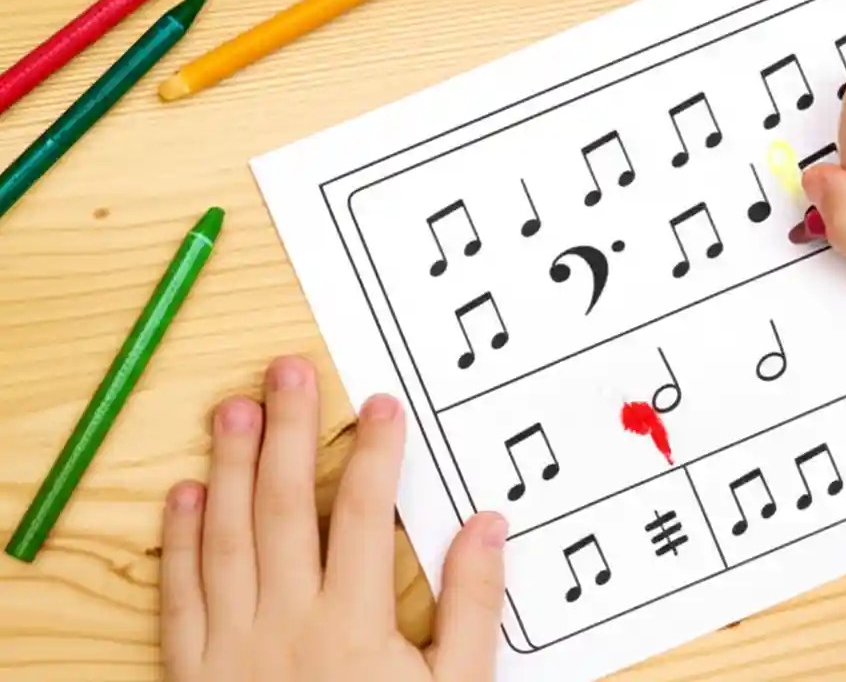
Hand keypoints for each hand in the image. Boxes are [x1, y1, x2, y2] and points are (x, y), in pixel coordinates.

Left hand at [160, 356, 507, 681]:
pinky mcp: (195, 672)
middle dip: (286, 433)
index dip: (372, 454)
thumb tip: (488, 527)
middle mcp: (285, 624)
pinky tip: (183, 495)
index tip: (379, 405)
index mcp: (353, 626)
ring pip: (225, 537)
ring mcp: (232, 646)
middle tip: (285, 372)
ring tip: (231, 410)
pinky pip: (179, 596)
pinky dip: (178, 542)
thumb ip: (473, 607)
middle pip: (282, 507)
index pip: (362, 514)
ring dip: (225, 467)